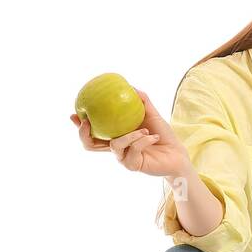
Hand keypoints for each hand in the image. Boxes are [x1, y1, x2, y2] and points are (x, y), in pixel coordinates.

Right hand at [69, 88, 192, 177]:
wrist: (177, 154)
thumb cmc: (163, 135)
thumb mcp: (152, 115)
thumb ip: (142, 102)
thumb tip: (131, 86)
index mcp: (116, 136)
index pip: (92, 133)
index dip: (79, 126)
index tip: (73, 114)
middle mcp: (116, 148)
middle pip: (89, 145)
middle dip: (84, 134)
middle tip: (88, 123)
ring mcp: (123, 158)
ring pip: (114, 145)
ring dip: (130, 135)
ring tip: (144, 129)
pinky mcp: (132, 165)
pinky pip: (134, 149)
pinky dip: (144, 140)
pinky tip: (153, 136)